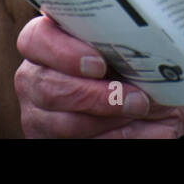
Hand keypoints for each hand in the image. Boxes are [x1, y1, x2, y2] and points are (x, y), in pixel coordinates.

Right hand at [15, 15, 183, 137]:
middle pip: (46, 87)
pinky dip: (111, 138)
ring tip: (138, 112)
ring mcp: (38, 114)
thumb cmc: (136, 71)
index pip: (35, 39)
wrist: (149, 108)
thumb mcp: (135, 52)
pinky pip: (76, 144)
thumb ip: (129, 45)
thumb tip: (148, 54)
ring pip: (60, 124)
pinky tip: (132, 129)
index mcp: (49, 41)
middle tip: (134, 98)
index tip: (98, 64)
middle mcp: (36, 77)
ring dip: (107, 120)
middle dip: (95, 95)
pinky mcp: (48, 140)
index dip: (63, 51)